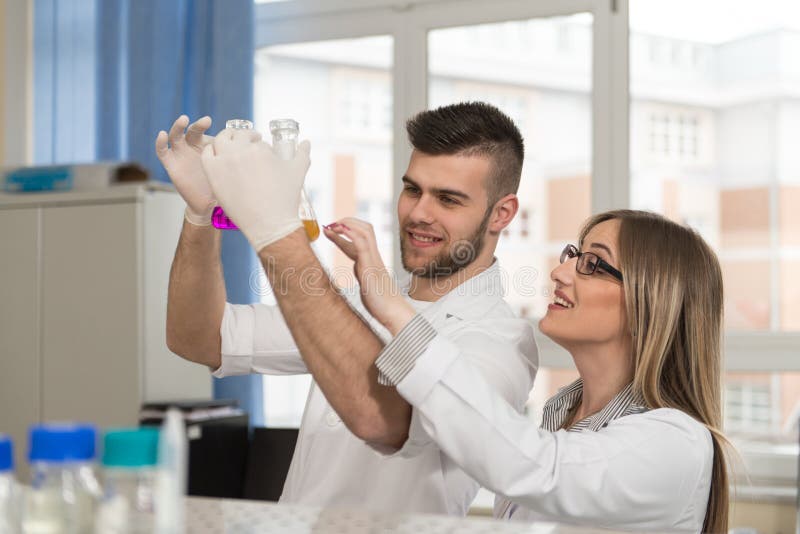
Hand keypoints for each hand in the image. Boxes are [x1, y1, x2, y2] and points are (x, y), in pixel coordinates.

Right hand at [156, 115, 240, 224]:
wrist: (209, 206)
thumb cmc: (224, 188)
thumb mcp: (235, 173)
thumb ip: (245, 163)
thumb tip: (269, 154)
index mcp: (211, 146)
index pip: (210, 132)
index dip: (217, 128)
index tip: (229, 129)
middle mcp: (195, 147)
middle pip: (194, 130)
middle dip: (199, 124)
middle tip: (207, 120)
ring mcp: (182, 154)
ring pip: (177, 135)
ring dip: (179, 126)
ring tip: (184, 120)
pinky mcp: (171, 164)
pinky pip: (163, 152)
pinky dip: (160, 142)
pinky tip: (162, 134)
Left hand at [201, 129, 310, 251]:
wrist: (269, 223)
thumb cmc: (285, 198)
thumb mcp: (298, 171)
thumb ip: (303, 153)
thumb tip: (307, 142)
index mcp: (259, 149)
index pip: (257, 140)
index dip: (259, 144)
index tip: (260, 150)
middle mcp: (239, 152)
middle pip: (238, 136)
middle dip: (244, 137)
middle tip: (248, 144)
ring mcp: (224, 162)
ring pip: (221, 141)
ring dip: (227, 140)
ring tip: (232, 147)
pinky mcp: (213, 174)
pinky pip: (207, 155)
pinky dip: (211, 151)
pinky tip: (218, 156)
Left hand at [324, 218, 414, 334]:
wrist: (392, 312)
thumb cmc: (381, 302)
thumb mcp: (368, 283)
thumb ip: (362, 273)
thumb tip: (356, 268)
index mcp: (371, 260)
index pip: (358, 239)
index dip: (343, 233)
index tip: (328, 230)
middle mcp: (373, 256)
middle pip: (365, 229)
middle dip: (347, 222)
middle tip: (329, 225)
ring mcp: (373, 260)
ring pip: (365, 232)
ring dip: (347, 225)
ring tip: (332, 225)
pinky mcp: (370, 266)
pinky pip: (362, 244)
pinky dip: (351, 234)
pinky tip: (341, 231)